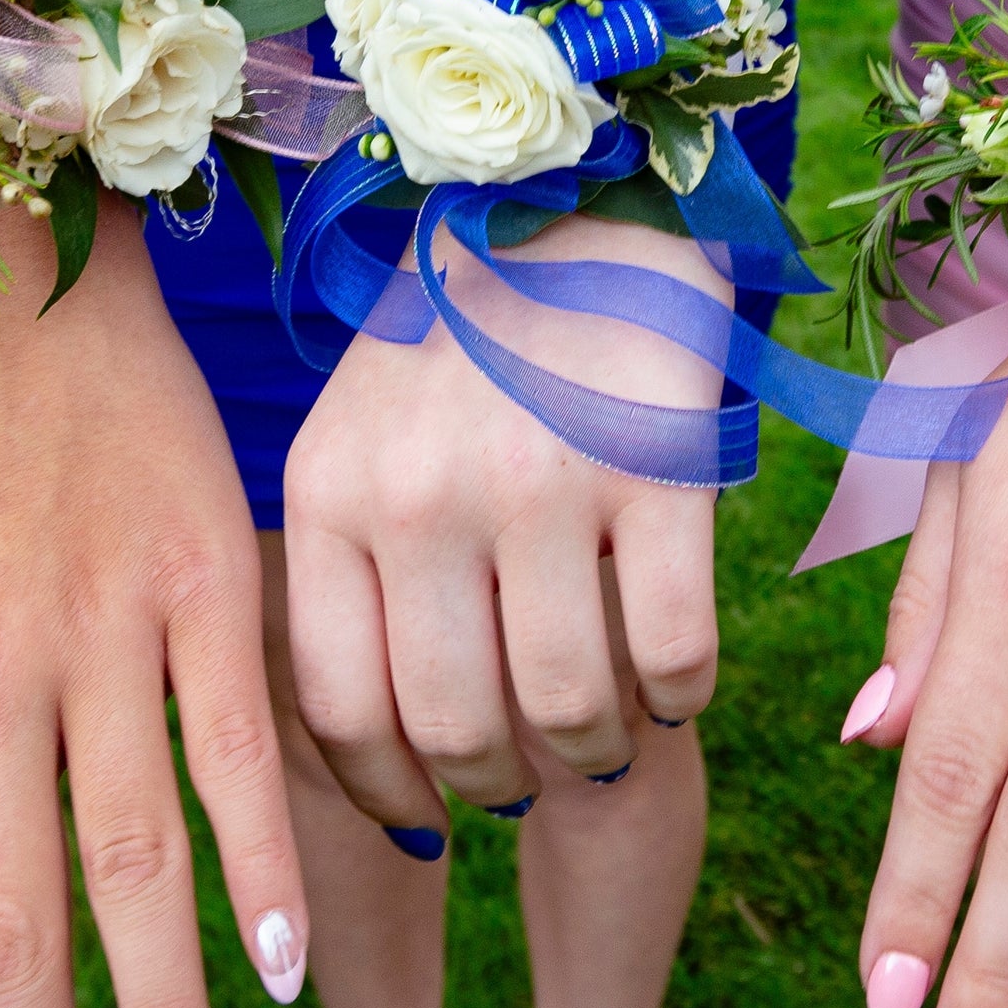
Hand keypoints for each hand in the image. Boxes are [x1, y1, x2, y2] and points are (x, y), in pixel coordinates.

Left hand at [280, 213, 730, 840]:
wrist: (574, 197)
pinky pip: (673, 653)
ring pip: (567, 707)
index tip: (431, 810)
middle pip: (458, 728)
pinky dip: (676, 698)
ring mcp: (542, 478)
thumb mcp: (358, 441)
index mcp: (330, 492)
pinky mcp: (657, 465)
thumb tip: (393, 778)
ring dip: (592, 750)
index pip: (342, 710)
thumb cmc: (459, 348)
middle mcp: (422, 493)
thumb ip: (354, 580)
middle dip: (498, 784)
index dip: (392, 791)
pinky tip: (670, 683)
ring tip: (601, 731)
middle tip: (528, 772)